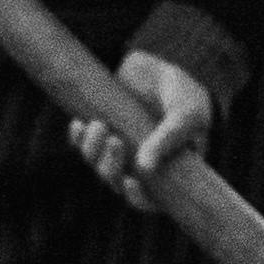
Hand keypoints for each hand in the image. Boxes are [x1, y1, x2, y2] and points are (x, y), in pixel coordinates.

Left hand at [72, 49, 214, 211]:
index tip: (129, 181)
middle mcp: (140, 166)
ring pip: (98, 165)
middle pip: (117, 182)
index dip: (137, 198)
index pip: (149, 200)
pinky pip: (84, 144)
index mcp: (167, 172)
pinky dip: (79, 138)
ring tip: (98, 125)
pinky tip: (79, 124)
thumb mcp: (184, 115)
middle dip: (111, 166)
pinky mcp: (104, 131)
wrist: (164, 63)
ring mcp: (120, 150)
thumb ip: (167, 139)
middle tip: (115, 139)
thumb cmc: (184, 94)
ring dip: (93, 151)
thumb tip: (143, 168)